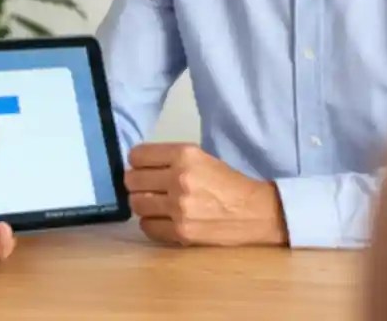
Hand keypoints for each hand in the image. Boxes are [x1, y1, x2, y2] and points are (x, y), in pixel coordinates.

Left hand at [125, 142, 287, 246]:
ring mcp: (179, 207)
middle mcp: (179, 179)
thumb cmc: (227, 182)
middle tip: (147, 188)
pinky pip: (147, 227)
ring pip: (136, 204)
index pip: (138, 155)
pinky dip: (151, 223)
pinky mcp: (181, 232)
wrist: (255, 211)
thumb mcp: (200, 157)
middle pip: (131, 180)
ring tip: (155, 204)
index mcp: (184, 155)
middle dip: (136, 184)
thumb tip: (136, 166)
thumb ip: (170, 159)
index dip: (136, 162)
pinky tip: (163, 219)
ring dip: (142, 204)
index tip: (141, 168)